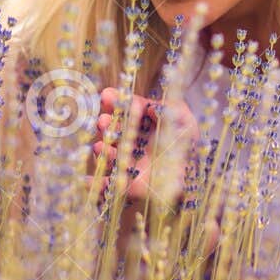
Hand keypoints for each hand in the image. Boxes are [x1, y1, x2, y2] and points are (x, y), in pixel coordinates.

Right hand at [90, 88, 217, 256]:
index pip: (123, 110)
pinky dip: (93, 184)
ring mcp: (126, 161)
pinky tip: (85, 181)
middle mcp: (130, 140)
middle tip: (103, 121)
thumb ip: (167, 107)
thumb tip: (146, 104)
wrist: (194, 177)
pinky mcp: (126, 183)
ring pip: (106, 154)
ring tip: (103, 147)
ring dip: (101, 150)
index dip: (115, 101)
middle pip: (111, 130)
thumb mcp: (183, 118)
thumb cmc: (189, 144)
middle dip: (105, 124)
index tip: (107, 95)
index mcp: (141, 122)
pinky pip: (106, 185)